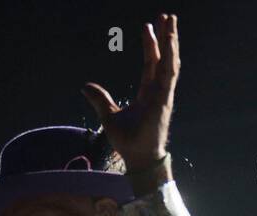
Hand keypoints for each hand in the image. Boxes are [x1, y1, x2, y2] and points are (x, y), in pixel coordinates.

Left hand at [81, 13, 179, 169]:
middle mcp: (159, 90)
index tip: (148, 27)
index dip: (151, 46)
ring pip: (170, 61)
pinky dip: (170, 55)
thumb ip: (100, 100)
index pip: (152, 64)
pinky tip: (170, 40)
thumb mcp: (108, 116)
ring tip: (170, 21)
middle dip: (165, 37)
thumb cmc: (128, 141)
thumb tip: (85, 87)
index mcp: (148, 93)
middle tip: (167, 16)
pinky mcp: (165, 98)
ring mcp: (164, 94)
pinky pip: (169, 73)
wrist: (138, 158)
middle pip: (164, 58)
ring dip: (171, 41)